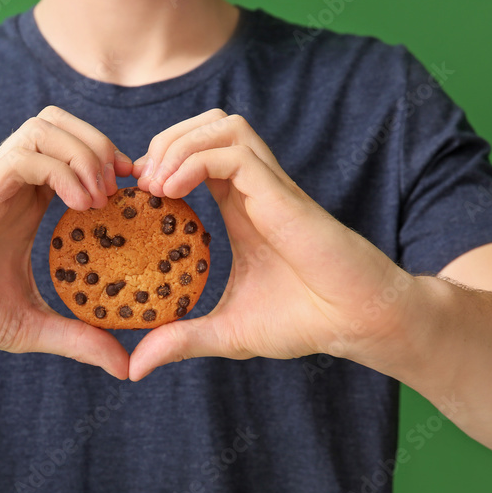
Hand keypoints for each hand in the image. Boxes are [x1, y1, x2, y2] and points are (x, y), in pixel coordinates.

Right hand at [0, 106, 132, 378]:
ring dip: (85, 152)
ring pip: (47, 126)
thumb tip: (126, 367)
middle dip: (104, 147)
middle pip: (65, 125)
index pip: (76, 157)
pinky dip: (63, 167)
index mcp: (25, 208)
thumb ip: (77, 339)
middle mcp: (12, 188)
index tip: (140, 198)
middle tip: (125, 191)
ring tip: (99, 201)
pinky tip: (79, 205)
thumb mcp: (28, 328)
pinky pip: (28, 152)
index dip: (113, 165)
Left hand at [128, 109, 413, 379]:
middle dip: (165, 140)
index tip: (136, 196)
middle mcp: (253, 188)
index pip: (196, 152)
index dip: (161, 160)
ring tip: (156, 185)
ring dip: (179, 144)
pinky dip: (195, 161)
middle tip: (142, 183)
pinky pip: (233, 153)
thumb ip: (180, 341)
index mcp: (240, 206)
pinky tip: (173, 193)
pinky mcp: (281, 194)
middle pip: (206, 123)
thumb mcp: (225, 331)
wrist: (355, 323)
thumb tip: (136, 369)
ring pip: (221, 124)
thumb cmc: (304, 321)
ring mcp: (269, 187)